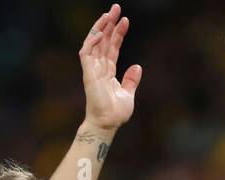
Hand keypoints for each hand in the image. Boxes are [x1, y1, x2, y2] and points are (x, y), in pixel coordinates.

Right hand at [80, 4, 141, 130]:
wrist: (108, 124)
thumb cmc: (116, 114)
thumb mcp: (128, 94)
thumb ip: (131, 80)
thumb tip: (137, 66)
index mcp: (107, 72)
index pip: (112, 47)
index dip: (118, 33)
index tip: (125, 20)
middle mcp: (99, 68)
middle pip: (103, 41)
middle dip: (109, 24)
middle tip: (116, 7)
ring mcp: (92, 70)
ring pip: (94, 42)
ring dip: (100, 27)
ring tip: (109, 13)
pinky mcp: (88, 73)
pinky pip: (86, 53)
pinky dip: (92, 41)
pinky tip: (101, 31)